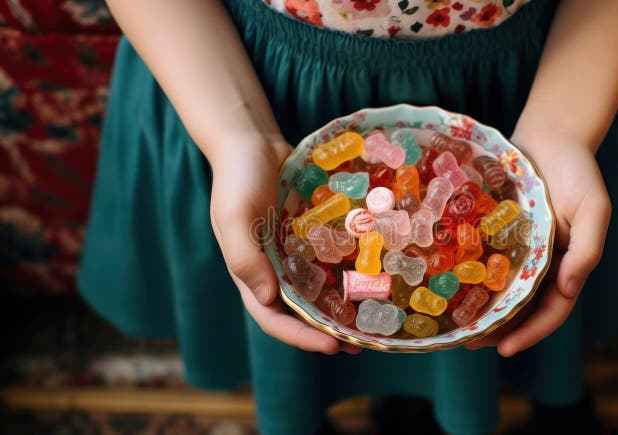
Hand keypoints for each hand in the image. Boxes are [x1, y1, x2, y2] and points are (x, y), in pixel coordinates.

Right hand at [207, 132, 361, 354]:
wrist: (252, 142)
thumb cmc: (237, 178)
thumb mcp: (233, 216)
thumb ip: (244, 257)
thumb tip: (265, 298)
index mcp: (249, 273)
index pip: (272, 318)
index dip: (300, 336)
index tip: (331, 346)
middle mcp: (272, 270)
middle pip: (300, 313)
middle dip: (327, 331)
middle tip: (361, 344)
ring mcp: (292, 255)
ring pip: (318, 291)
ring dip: (341, 308)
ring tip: (372, 322)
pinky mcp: (310, 237)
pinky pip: (330, 261)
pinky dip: (347, 273)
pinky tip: (373, 279)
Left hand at [466, 131, 610, 355]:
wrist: (552, 136)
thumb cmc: (578, 171)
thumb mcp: (594, 208)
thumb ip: (588, 249)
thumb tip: (568, 289)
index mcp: (567, 265)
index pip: (551, 311)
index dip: (530, 333)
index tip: (505, 349)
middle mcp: (541, 264)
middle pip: (520, 308)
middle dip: (497, 330)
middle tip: (468, 344)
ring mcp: (518, 250)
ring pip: (498, 289)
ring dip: (480, 310)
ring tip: (454, 325)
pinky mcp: (497, 232)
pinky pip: (482, 259)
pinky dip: (468, 275)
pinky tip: (446, 283)